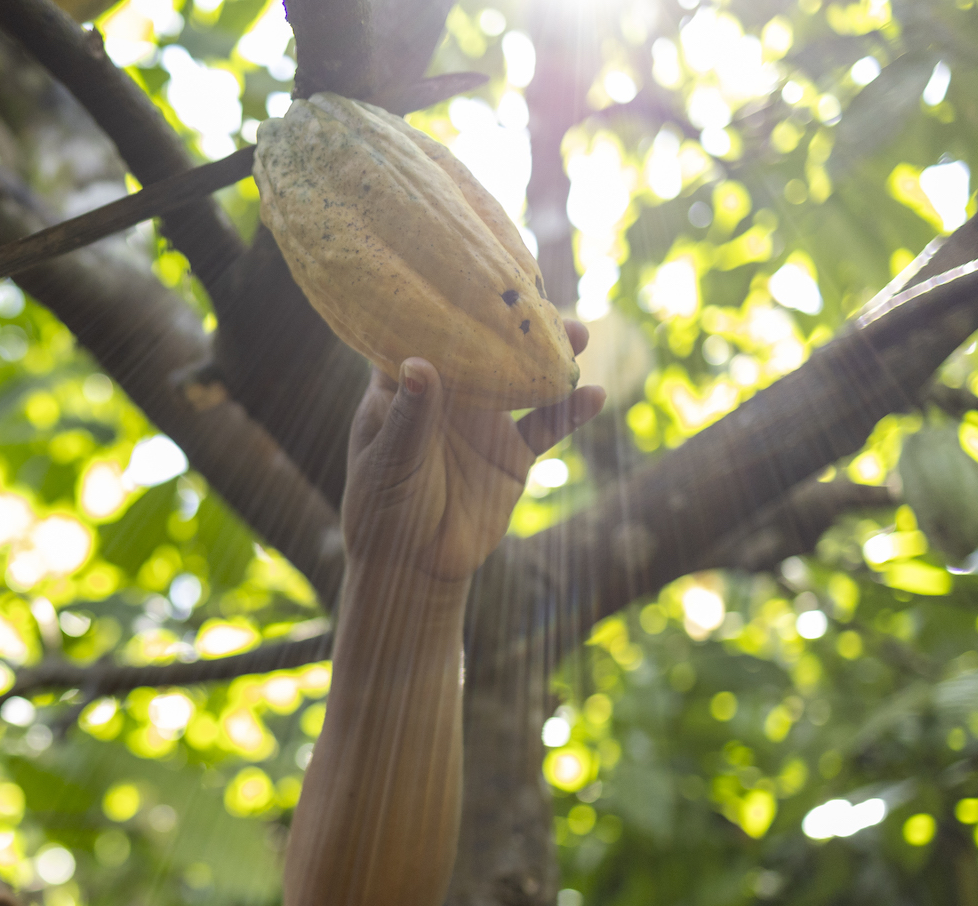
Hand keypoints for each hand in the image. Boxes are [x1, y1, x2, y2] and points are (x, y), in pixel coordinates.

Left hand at [341, 321, 604, 581]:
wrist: (413, 568)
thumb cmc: (382, 511)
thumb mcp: (391, 462)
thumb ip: (409, 416)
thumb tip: (418, 363)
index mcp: (404, 387)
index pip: (421, 330)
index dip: (444, 299)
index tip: (472, 266)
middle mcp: (447, 395)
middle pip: (483, 346)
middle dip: (511, 321)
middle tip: (539, 295)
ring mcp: (482, 422)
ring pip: (521, 378)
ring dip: (548, 357)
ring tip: (576, 333)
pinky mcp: (512, 454)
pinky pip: (547, 426)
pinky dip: (571, 412)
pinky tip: (594, 396)